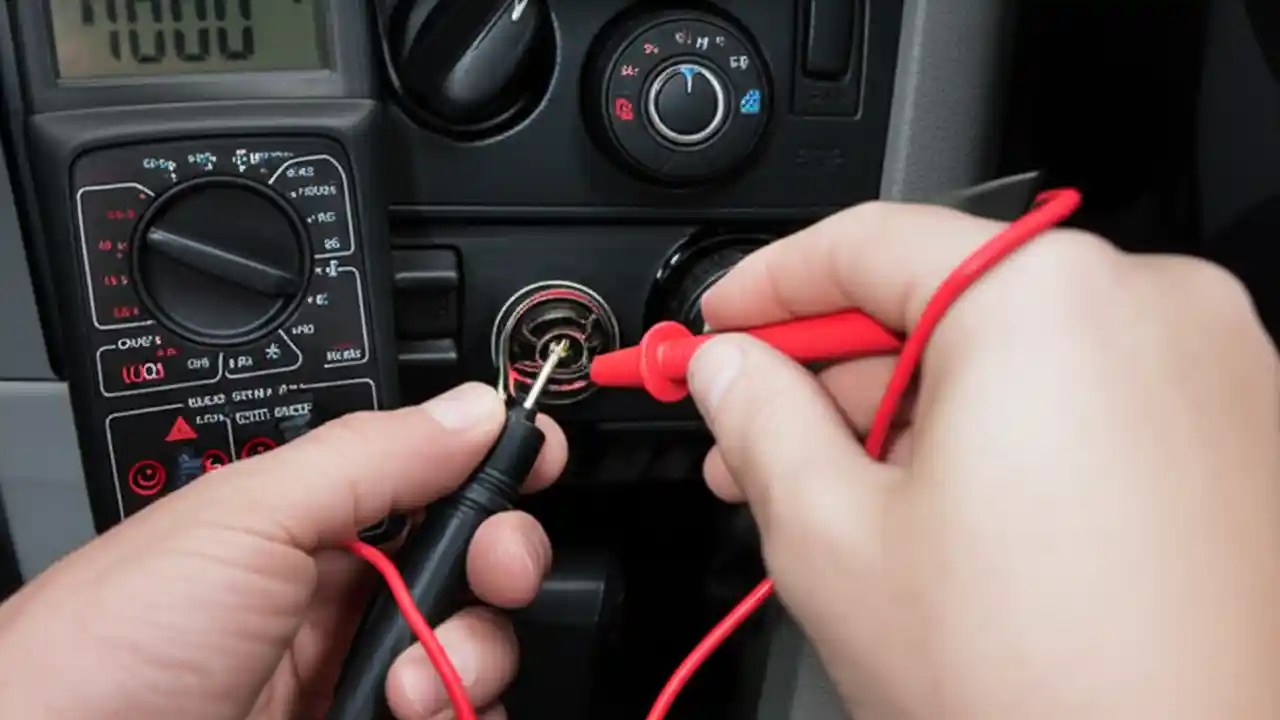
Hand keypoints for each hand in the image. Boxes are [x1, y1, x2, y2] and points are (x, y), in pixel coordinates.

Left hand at [0, 383, 564, 719]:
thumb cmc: (107, 646)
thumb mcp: (247, 517)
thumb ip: (372, 455)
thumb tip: (474, 405)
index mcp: (308, 517)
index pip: (427, 470)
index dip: (490, 459)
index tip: (536, 456)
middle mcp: (337, 593)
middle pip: (471, 557)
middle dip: (500, 557)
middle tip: (492, 568)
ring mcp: (351, 674)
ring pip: (474, 646)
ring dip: (468, 655)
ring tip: (405, 682)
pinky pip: (455, 716)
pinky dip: (459, 714)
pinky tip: (407, 715)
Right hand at [686, 203, 1279, 718]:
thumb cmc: (1042, 692)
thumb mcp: (835, 538)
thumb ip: (760, 420)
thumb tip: (729, 369)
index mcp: (1048, 301)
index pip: (872, 242)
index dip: (770, 286)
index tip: (721, 325)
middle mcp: (1151, 310)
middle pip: (944, 303)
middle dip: (833, 376)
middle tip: (756, 436)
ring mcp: (1212, 375)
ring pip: (1012, 360)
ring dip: (909, 416)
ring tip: (837, 497)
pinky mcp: (1239, 441)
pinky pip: (1080, 403)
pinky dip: (996, 439)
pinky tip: (934, 512)